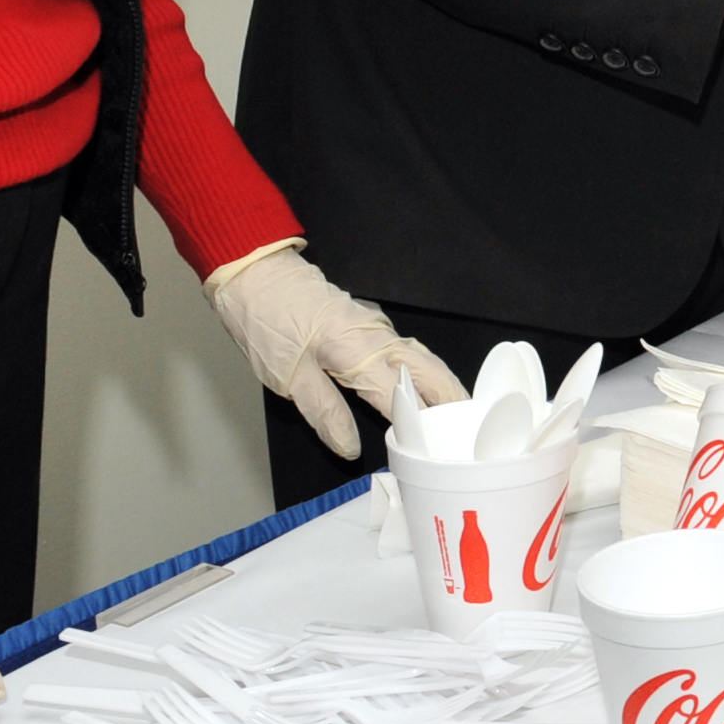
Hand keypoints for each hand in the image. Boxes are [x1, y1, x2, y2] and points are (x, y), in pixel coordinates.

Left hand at [206, 241, 461, 460]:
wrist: (254, 272)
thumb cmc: (265, 320)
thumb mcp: (287, 376)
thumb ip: (323, 411)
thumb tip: (348, 445)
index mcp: (356, 352)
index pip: (398, 396)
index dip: (416, 425)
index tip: (430, 450)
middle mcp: (374, 336)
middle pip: (427, 369)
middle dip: (451, 398)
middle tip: (469, 428)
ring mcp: (373, 325)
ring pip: (419, 356)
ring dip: (439, 383)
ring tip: (454, 412)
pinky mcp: (365, 320)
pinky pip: (403, 347)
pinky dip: (420, 368)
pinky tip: (419, 383)